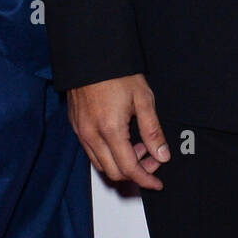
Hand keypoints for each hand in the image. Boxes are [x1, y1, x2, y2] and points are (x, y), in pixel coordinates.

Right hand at [67, 74, 169, 189]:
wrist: (91, 54)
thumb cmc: (116, 72)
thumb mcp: (143, 98)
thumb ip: (153, 131)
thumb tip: (161, 155)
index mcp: (110, 129)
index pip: (129, 168)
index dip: (145, 179)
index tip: (156, 182)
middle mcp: (91, 135)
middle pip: (113, 172)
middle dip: (135, 173)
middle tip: (152, 161)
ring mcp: (81, 132)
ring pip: (101, 165)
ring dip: (121, 165)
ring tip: (137, 147)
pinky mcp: (76, 126)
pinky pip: (91, 152)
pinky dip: (107, 155)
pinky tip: (121, 141)